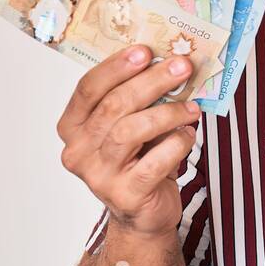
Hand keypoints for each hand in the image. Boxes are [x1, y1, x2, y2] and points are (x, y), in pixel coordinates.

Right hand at [56, 44, 202, 237]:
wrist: (145, 214)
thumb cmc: (140, 161)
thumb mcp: (133, 126)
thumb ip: (140, 100)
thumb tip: (170, 64)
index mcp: (73, 127)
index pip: (88, 89)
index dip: (116, 67)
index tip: (145, 51)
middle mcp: (78, 151)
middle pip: (113, 106)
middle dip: (151, 81)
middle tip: (181, 67)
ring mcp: (98, 176)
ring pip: (130, 131)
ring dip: (166, 113)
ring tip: (191, 108)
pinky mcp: (125, 196)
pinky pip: (154, 162)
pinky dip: (176, 144)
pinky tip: (188, 135)